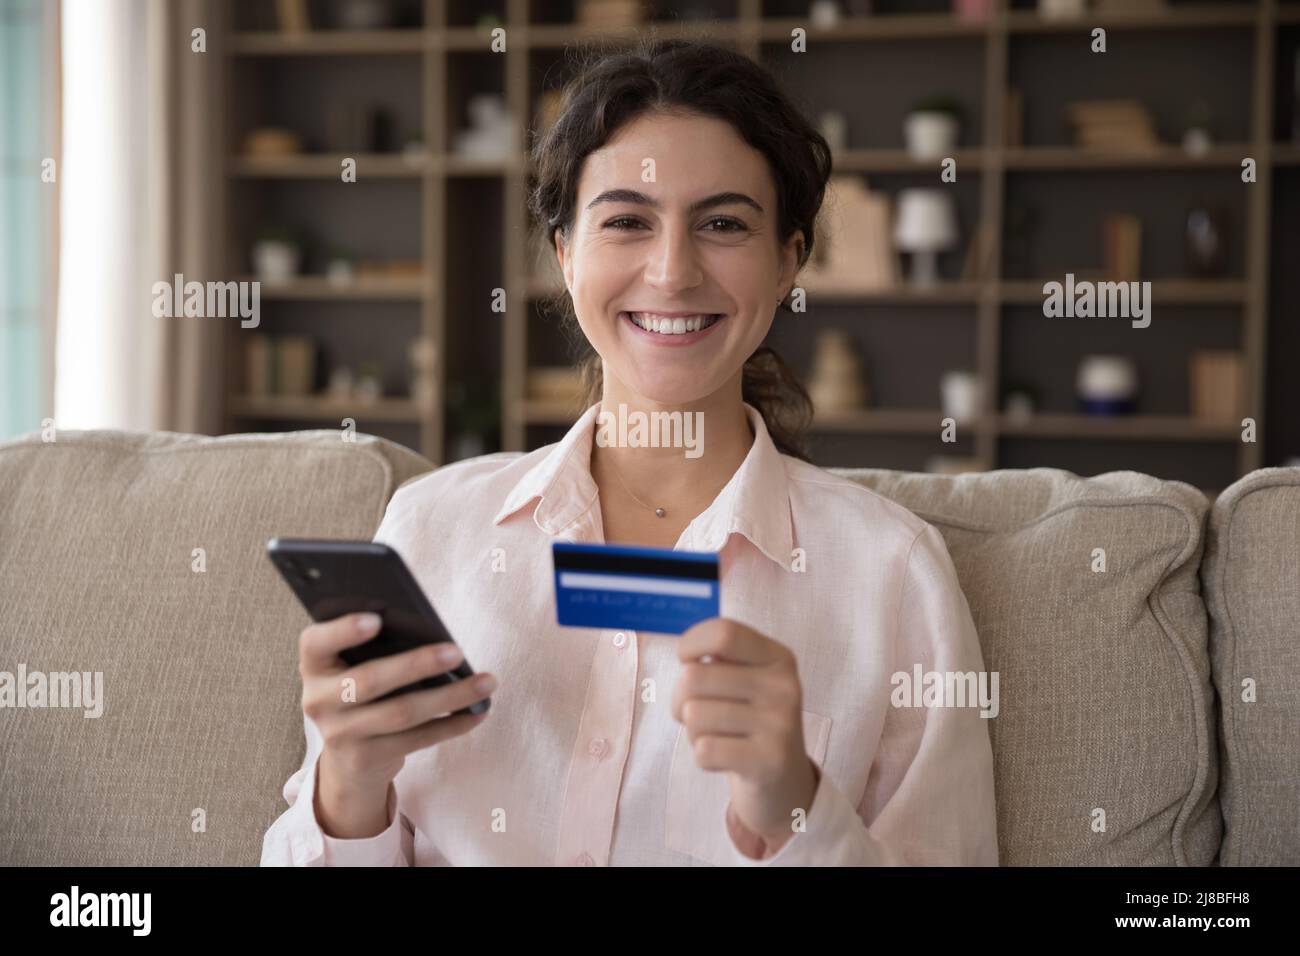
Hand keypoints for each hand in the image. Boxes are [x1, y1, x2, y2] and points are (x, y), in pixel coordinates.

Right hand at [298, 612, 495, 837]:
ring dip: (449, 696)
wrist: (348, 759)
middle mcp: (318, 700)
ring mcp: (340, 734)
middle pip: (369, 680)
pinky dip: (452, 725)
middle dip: (416, 664)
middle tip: (456, 651)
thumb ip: (374, 648)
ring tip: (486, 682)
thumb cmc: (361, 691)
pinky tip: (478, 711)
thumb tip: (429, 631)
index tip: (377, 619)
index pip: (315, 642)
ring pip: (401, 712)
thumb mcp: (353, 668)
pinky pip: (416, 739)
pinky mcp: (365, 759)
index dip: (343, 630)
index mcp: (314, 665)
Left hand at [671, 617, 818, 857]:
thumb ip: (718, 659)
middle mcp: (784, 687)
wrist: (784, 779)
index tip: (686, 659)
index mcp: (778, 657)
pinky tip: (724, 757)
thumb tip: (686, 654)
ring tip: (716, 735)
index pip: (723, 633)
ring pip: (693, 715)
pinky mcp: (769, 762)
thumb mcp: (746, 679)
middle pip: (694, 677)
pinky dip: (702, 757)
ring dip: (692, 730)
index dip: (691, 643)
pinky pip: (704, 751)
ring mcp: (780, 725)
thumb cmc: (749, 719)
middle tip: (696, 711)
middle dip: (680, 698)